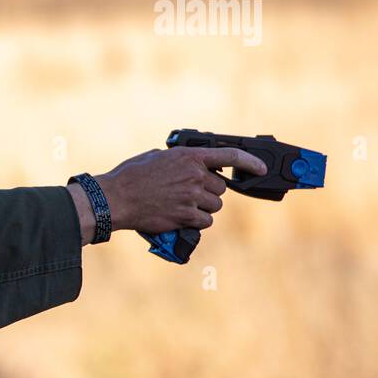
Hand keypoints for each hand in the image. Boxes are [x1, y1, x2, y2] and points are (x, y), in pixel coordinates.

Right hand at [92, 147, 268, 235]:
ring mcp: (191, 197)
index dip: (250, 162)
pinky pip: (205, 221)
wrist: (116, 198)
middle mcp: (194, 176)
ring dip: (203, 208)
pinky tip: (182, 217)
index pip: (230, 156)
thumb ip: (177, 159)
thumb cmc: (130, 176)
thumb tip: (186, 163)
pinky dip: (197, 221)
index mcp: (189, 157)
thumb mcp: (155, 157)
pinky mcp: (185, 216)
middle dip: (208, 192)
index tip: (261, 169)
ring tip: (183, 206)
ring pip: (214, 207)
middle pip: (220, 188)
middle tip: (190, 194)